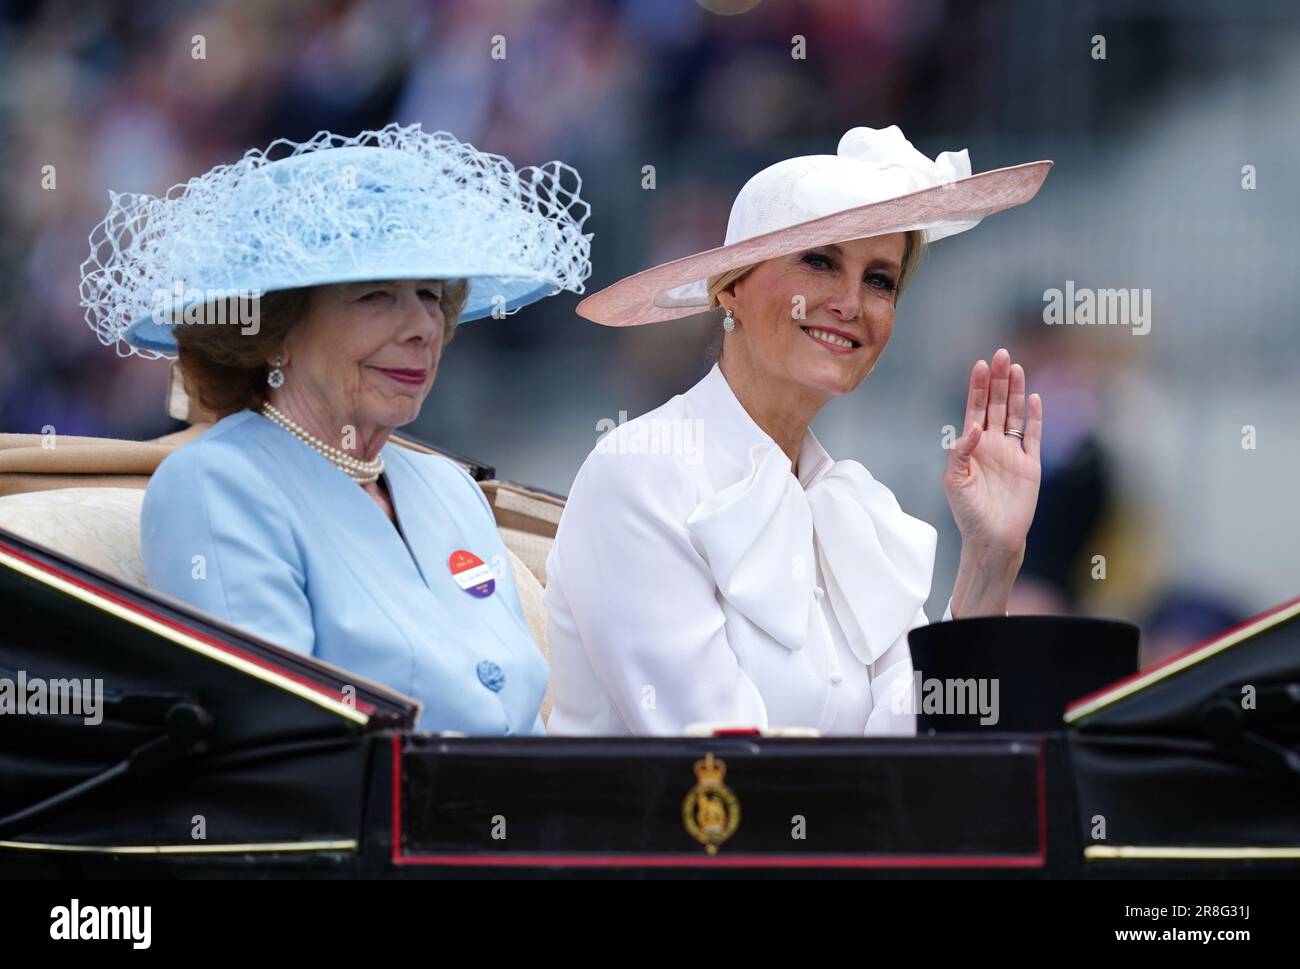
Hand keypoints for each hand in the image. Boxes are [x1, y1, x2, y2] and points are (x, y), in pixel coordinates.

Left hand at [944, 348, 1041, 555]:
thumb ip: (960, 452)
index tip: (980, 364)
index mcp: (972, 446)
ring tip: (1016, 367)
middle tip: (1001, 355)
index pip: (974, 408)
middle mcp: (992, 444)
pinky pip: (1034, 435)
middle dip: (998, 380)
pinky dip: (1036, 417)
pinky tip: (1035, 398)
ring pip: (1015, 414)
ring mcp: (1012, 453)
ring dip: (1016, 391)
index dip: (977, 387)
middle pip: (996, 404)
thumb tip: (974, 427)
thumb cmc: (969, 513)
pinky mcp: (1030, 465)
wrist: (993, 538)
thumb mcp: (955, 481)